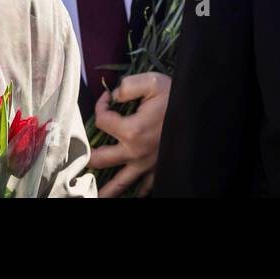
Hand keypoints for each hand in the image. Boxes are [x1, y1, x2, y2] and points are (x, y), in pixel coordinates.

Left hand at [89, 72, 170, 197]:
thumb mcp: (152, 82)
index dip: (100, 106)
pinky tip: (129, 196)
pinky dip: (136, 193)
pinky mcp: (158, 170)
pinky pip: (145, 188)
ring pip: (120, 184)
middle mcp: (136, 152)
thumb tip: (113, 96)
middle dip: (86, 155)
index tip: (107, 99)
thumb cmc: (177, 96)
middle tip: (77, 157)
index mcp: (131, 130)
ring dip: (103, 190)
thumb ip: (127, 86)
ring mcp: (147, 165)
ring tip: (90, 196)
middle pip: (99, 159)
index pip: (101, 121)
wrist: (201, 112)